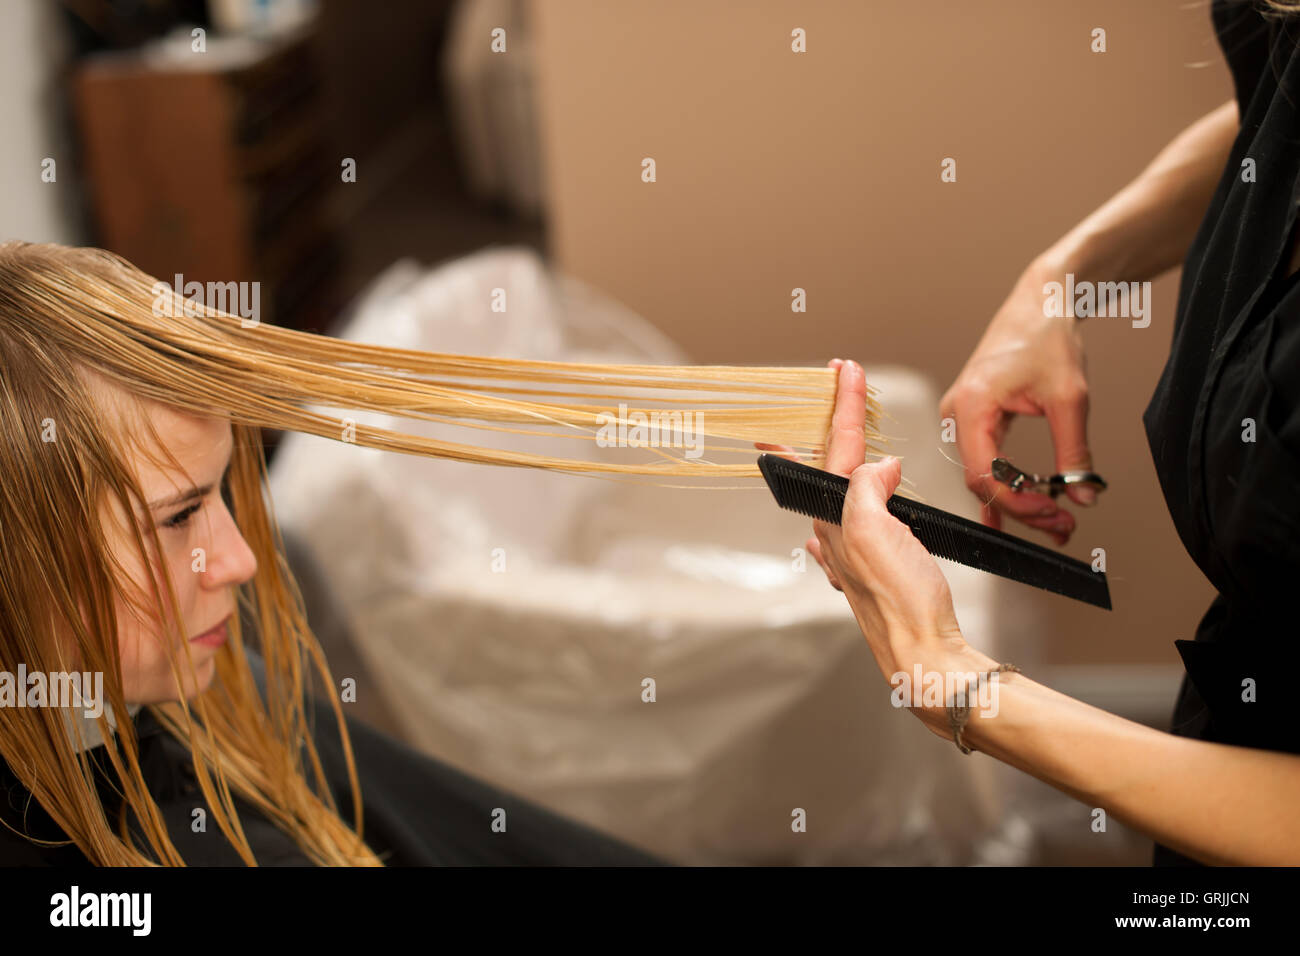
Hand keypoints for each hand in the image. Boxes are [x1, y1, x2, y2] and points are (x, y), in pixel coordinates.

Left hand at [759, 359, 993, 737]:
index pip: (838, 449)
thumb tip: (880, 467)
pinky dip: (852, 502)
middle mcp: (838, 534)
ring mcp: (854, 552)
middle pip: (830, 464)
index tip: (846, 371)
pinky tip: (848, 508)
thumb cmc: (904, 602)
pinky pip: (856, 524)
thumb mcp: (878, 534)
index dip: (843, 406)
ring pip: (842, 491)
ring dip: (838, 457)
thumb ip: (868, 490)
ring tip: (834, 431)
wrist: (924, 656)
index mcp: (837, 518)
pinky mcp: (876, 569)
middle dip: (829, 423)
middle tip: (829, 386)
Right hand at [938, 261, 1095, 545]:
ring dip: (1017, 500)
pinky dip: (1006, 485)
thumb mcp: (1070, 398)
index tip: (1056, 515)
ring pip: (983, 476)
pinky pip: (984, 461)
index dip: (1018, 504)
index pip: (985, 475)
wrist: (1039, 304)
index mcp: (971, 407)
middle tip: (1063, 527)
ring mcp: (960, 418)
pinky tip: (1021, 510)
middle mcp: (956, 415)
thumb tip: (1082, 498)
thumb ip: (1074, 452)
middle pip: (981, 481)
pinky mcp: (973, 419)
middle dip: (1022, 508)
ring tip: (1055, 521)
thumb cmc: (1047, 339)